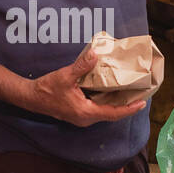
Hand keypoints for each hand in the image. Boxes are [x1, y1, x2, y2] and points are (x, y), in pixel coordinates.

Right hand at [25, 49, 145, 127]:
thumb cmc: (47, 89)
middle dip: (127, 105)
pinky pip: (98, 109)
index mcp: (85, 112)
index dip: (129, 108)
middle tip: (141, 94)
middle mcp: (86, 118)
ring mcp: (83, 117)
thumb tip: (95, 54)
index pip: (113, 113)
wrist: (32, 98)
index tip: (142, 103)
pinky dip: (108, 101)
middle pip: (112, 114)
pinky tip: (113, 91)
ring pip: (105, 112)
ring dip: (118, 103)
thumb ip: (82, 66)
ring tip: (131, 93)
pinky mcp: (80, 113)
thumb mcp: (65, 76)